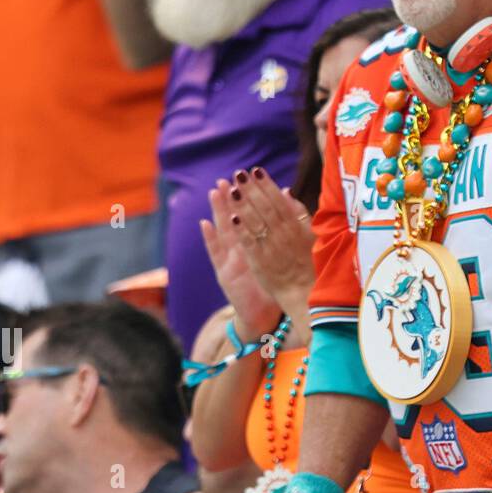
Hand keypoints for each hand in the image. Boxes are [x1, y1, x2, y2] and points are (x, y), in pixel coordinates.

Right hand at [202, 180, 280, 340]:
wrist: (264, 315)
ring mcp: (232, 261)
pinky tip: (204, 224)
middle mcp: (241, 250)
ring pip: (223, 232)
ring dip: (217, 212)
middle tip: (224, 179)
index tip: (246, 177)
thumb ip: (278, 232)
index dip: (249, 197)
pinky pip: (216, 255)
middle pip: (234, 220)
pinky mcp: (226, 275)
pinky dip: (210, 239)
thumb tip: (287, 201)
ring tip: (214, 192)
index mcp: (255, 244)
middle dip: (230, 199)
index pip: (252, 216)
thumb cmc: (272, 283)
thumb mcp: (275, 256)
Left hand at [224, 167, 316, 319]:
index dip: (266, 184)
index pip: (278, 200)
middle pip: (264, 207)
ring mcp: (270, 247)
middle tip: (239, 174)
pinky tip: (231, 217)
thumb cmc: (309, 259)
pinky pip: (249, 242)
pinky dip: (241, 229)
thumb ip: (298, 212)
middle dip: (251, 189)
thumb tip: (285, 191)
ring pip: (255, 222)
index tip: (256, 170)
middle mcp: (283, 234)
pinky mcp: (259, 261)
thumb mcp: (310, 233)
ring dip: (243, 205)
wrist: (303, 290)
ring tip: (231, 189)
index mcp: (296, 226)